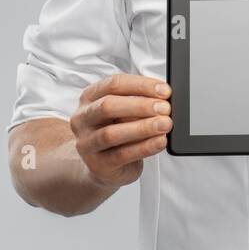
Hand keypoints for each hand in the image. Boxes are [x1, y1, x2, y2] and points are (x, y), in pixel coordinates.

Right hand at [71, 73, 172, 189]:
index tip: (164, 91)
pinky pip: (122, 155)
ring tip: (165, 124)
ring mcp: (87, 143)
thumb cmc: (118, 130)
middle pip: (108, 106)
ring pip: (112, 133)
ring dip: (143, 127)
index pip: (113, 84)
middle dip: (140, 106)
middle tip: (165, 108)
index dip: (141, 85)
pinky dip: (145, 147)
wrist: (104, 166)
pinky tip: (160, 141)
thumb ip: (140, 102)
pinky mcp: (98, 164)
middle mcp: (83, 119)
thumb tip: (163, 98)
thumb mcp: (125, 112)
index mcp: (89, 98)